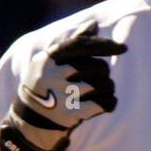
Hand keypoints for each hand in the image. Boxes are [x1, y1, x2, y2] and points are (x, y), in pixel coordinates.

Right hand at [0, 21, 127, 150]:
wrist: (26, 125)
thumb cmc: (43, 88)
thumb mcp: (48, 63)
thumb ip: (70, 42)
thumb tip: (94, 24)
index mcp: (48, 59)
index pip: (81, 45)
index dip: (104, 45)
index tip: (123, 48)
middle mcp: (54, 75)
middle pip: (96, 67)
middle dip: (104, 73)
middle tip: (101, 79)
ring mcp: (62, 95)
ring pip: (102, 85)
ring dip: (108, 89)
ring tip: (103, 92)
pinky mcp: (70, 114)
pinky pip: (103, 104)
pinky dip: (110, 103)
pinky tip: (108, 104)